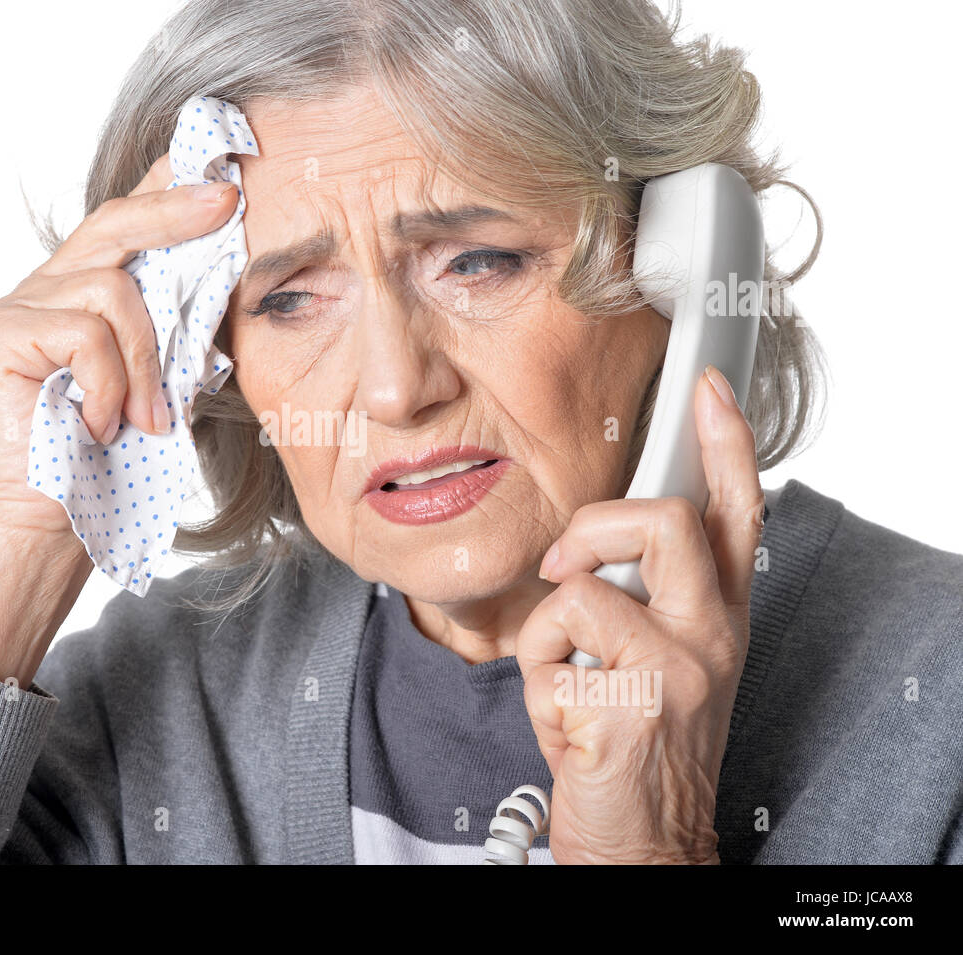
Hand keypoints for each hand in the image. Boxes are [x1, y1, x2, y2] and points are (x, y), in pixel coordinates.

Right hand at [0, 154, 237, 534]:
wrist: (50, 518)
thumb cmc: (104, 456)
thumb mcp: (153, 380)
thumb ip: (171, 331)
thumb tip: (226, 279)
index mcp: (80, 294)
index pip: (124, 225)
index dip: (167, 192)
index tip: (220, 175)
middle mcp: (45, 288)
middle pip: (114, 225)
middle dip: (174, 212)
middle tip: (226, 203)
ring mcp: (19, 306)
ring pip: (112, 290)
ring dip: (144, 361)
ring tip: (143, 418)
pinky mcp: (4, 334)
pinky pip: (85, 335)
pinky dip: (108, 386)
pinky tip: (99, 424)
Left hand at [516, 364, 764, 863]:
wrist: (640, 838)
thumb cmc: (630, 746)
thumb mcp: (652, 664)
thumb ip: (639, 600)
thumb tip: (591, 543)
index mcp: (717, 617)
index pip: (736, 514)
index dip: (726, 444)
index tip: (707, 390)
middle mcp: (711, 633)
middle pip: (663, 519)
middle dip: (594, 524)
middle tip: (568, 563)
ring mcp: (680, 666)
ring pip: (584, 584)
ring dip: (547, 636)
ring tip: (565, 682)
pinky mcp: (636, 700)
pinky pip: (547, 649)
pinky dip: (534, 682)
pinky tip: (563, 721)